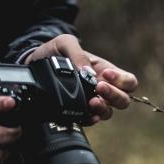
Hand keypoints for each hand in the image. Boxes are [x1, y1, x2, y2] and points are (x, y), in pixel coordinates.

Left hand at [24, 34, 138, 124]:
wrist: (34, 65)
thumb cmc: (54, 52)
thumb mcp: (65, 43)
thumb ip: (78, 53)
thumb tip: (87, 72)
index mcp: (105, 72)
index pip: (129, 82)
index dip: (122, 81)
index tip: (106, 74)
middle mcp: (102, 89)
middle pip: (124, 100)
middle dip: (114, 95)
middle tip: (99, 87)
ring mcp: (92, 102)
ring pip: (109, 112)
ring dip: (103, 108)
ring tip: (91, 102)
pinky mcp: (79, 112)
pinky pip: (90, 120)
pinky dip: (90, 119)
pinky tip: (86, 115)